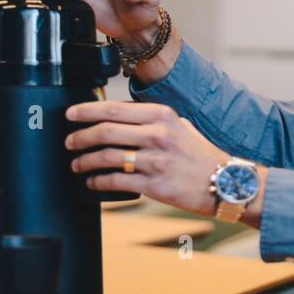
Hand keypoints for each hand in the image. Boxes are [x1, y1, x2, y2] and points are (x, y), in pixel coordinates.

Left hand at [66, 99, 247, 215]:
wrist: (223, 182)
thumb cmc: (199, 154)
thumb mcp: (179, 126)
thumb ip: (151, 119)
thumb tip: (116, 117)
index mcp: (162, 116)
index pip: (114, 109)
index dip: (86, 111)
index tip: (71, 114)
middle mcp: (158, 135)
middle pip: (105, 131)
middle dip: (80, 136)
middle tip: (69, 142)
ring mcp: (156, 160)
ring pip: (107, 157)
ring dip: (85, 161)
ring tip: (76, 164)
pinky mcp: (154, 184)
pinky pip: (115, 181)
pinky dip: (98, 182)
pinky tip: (91, 182)